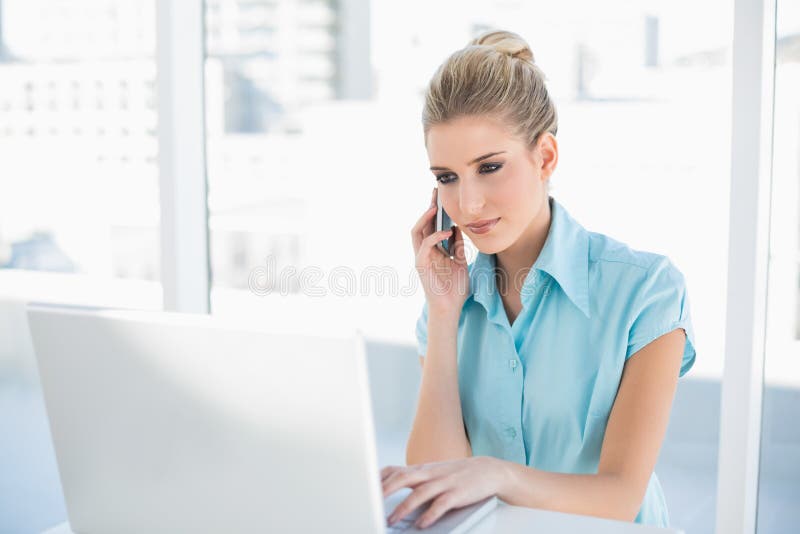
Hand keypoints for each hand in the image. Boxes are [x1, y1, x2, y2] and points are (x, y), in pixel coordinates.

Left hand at [381, 456, 503, 528]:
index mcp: (422, 469)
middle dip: (385, 490)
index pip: (395, 470)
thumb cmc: (456, 474)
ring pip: (420, 493)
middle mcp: (430, 473)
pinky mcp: (457, 494)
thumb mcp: (433, 473)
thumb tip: (389, 487)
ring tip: (392, 520)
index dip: (378, 478)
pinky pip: (441, 504)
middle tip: (370, 502)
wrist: (488, 470)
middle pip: (403, 478)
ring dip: (404, 507)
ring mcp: (444, 482)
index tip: (363, 488)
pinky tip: (422, 524)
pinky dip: (430, 514)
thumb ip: (414, 479)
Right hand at [411, 187, 469, 316]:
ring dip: (425, 219)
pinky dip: (434, 237)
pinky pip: (424, 247)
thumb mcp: (461, 262)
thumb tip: (458, 228)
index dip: (435, 211)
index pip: (432, 225)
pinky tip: (447, 232)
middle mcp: (424, 251)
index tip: (442, 196)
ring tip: (435, 207)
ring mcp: (421, 257)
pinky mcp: (421, 266)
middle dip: (428, 208)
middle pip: (422, 224)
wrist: (450, 308)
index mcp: (433, 249)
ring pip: (417, 232)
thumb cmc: (455, 288)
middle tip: (435, 193)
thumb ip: (458, 246)